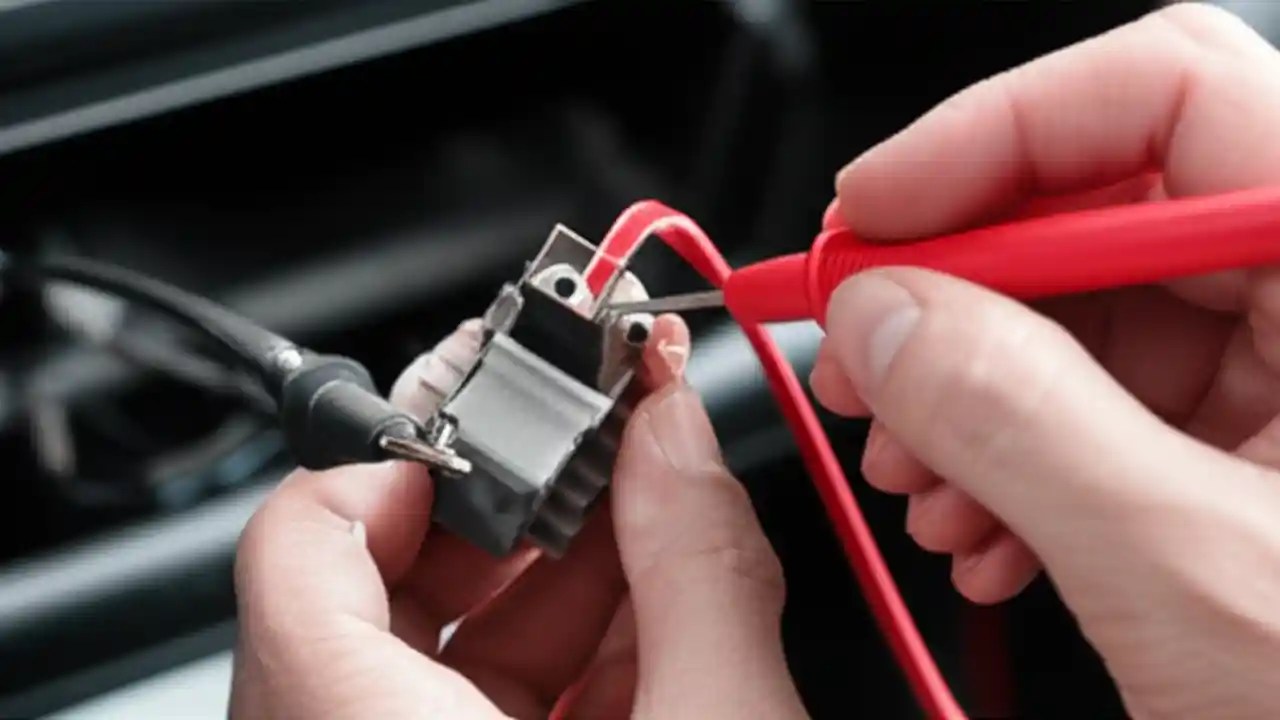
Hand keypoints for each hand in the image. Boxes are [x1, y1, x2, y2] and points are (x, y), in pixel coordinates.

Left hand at [230, 317, 806, 718]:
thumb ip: (702, 571)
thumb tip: (680, 432)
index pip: (297, 544)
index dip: (408, 448)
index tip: (512, 417)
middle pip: (375, 589)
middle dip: (509, 505)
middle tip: (600, 456)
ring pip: (437, 652)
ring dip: (554, 578)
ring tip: (654, 528)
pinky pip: (483, 707)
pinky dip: (570, 657)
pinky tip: (659, 624)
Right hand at [811, 4, 1279, 717]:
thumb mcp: (1191, 570)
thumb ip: (1020, 421)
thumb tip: (885, 316)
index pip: (1169, 94)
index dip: (997, 131)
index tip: (874, 213)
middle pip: (1104, 215)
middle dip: (953, 296)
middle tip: (861, 359)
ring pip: (1088, 320)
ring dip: (969, 397)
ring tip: (921, 484)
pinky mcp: (1260, 456)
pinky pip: (1107, 407)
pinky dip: (1018, 461)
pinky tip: (986, 534)